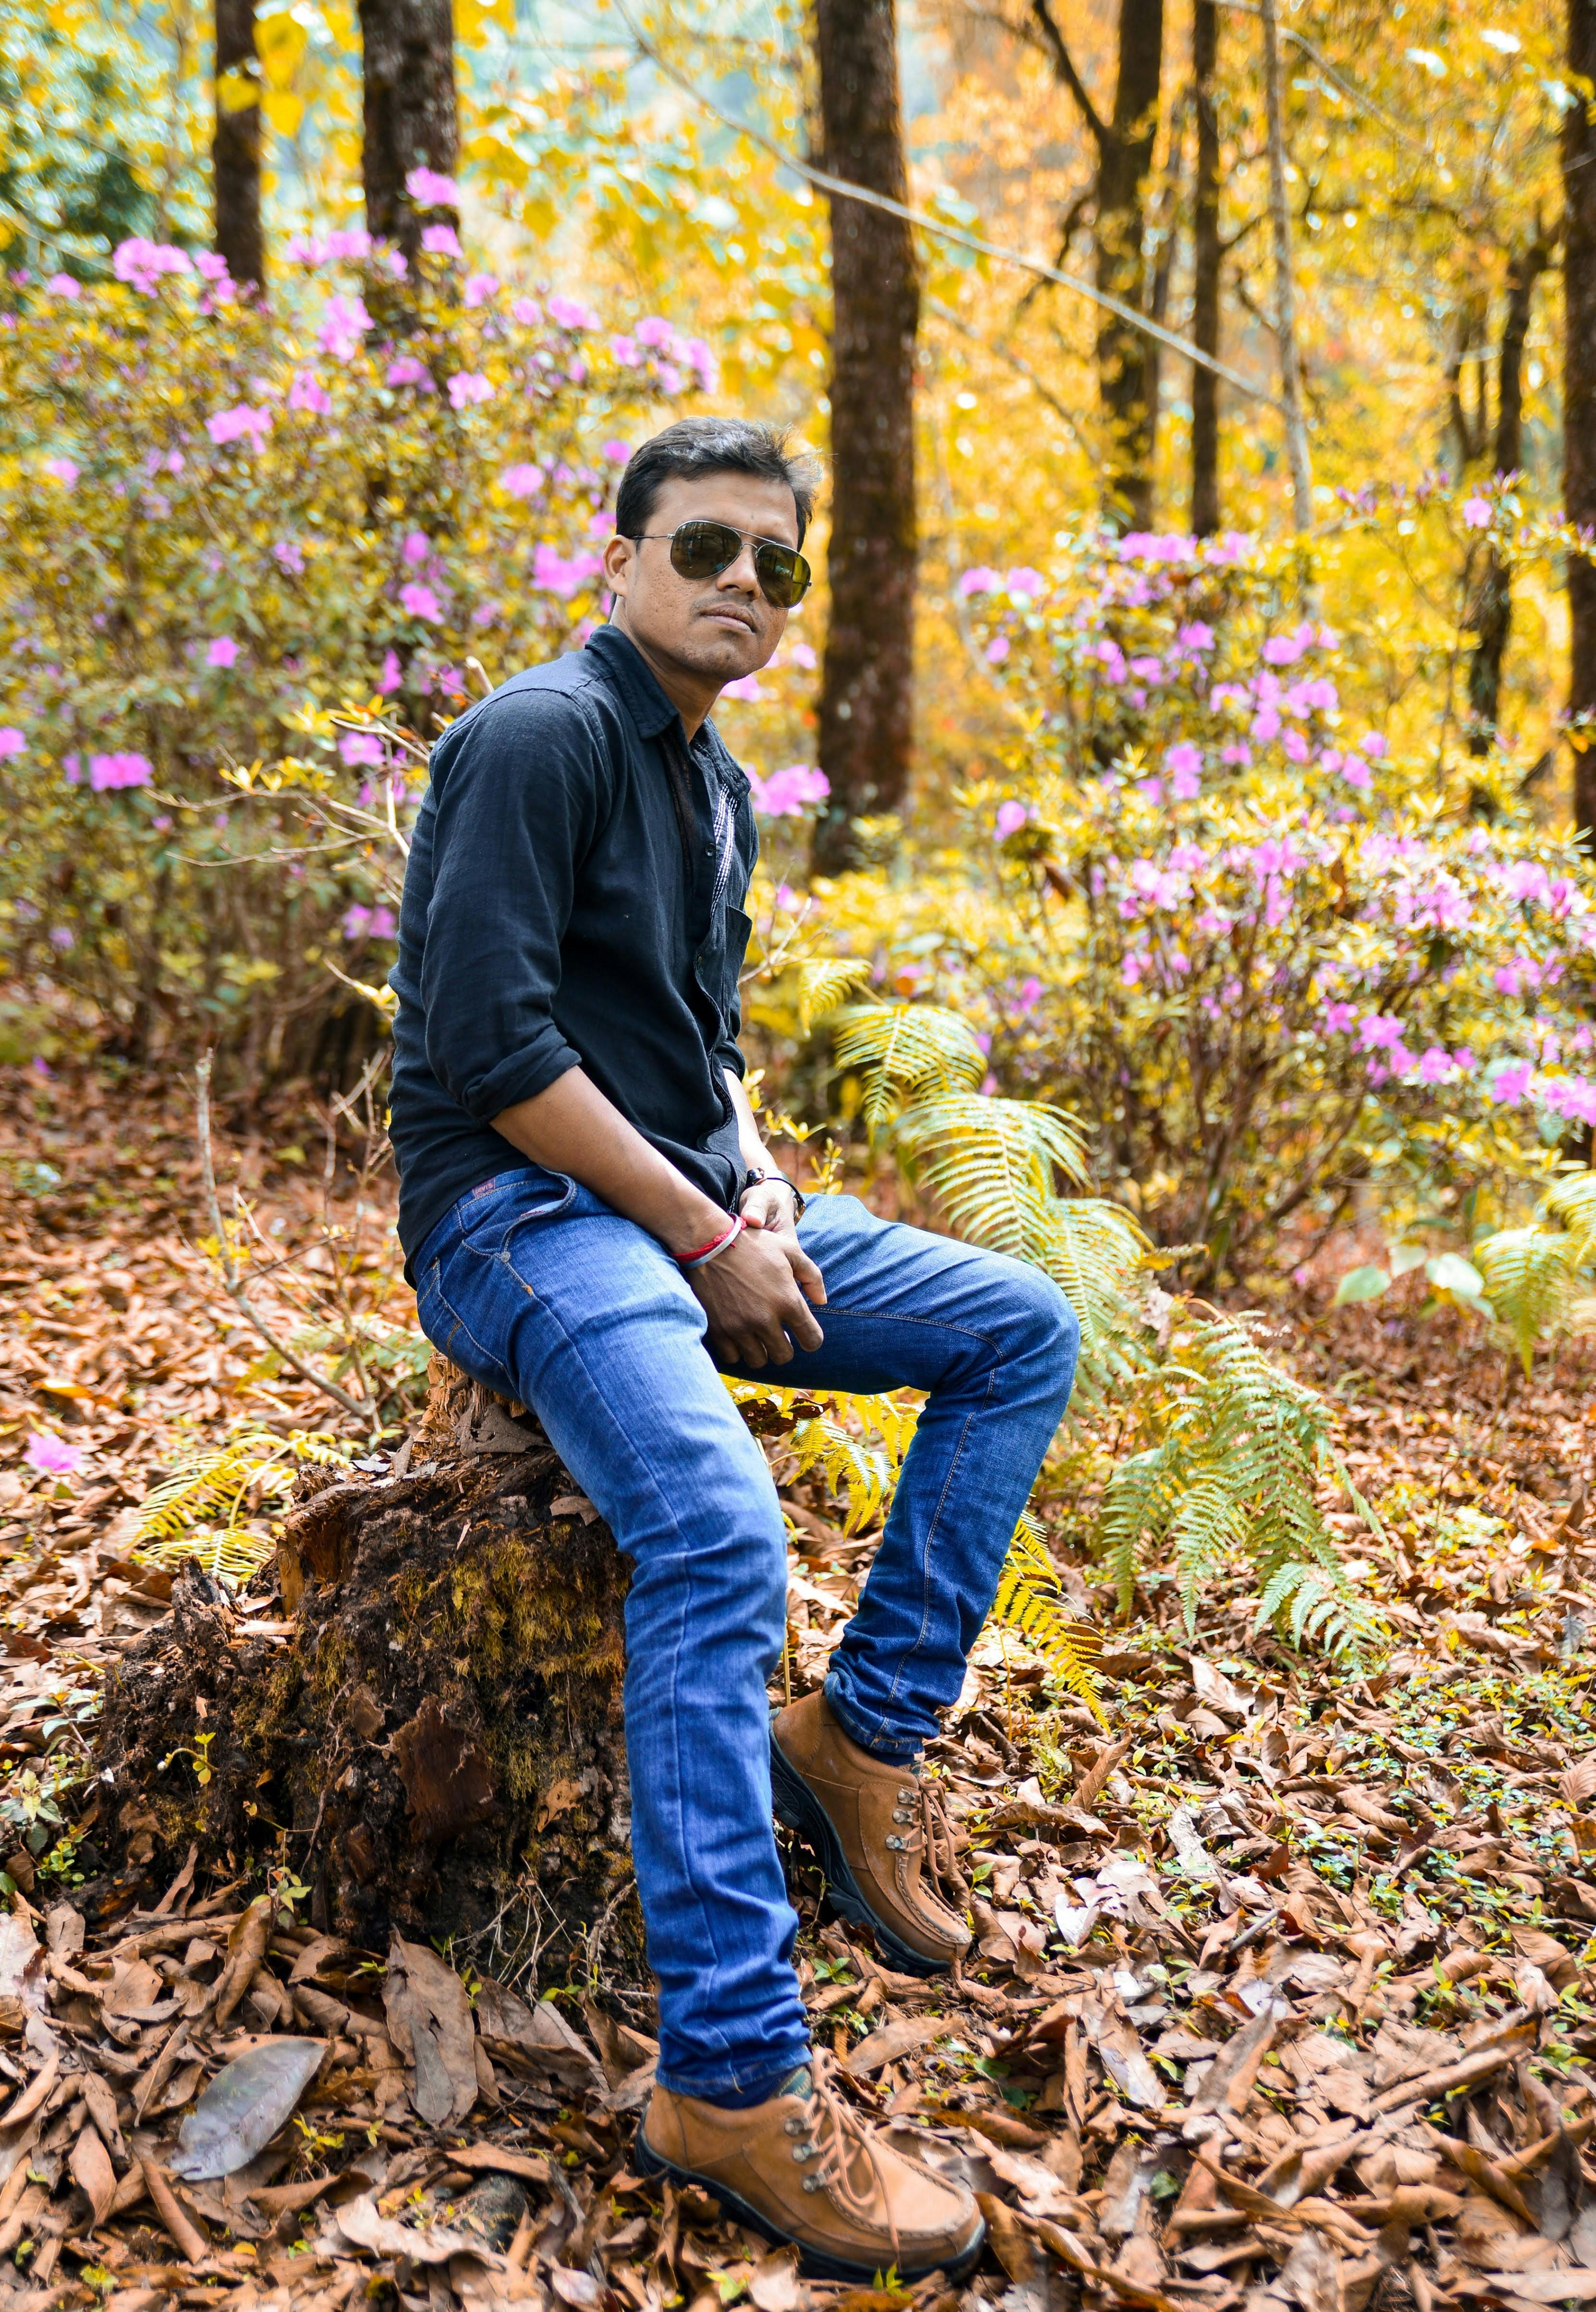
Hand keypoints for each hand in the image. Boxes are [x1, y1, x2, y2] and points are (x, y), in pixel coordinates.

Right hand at [690, 1209, 825, 1367]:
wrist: (709, 1242)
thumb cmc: (753, 1244)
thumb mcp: (790, 1250)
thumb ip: (812, 1277)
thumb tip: (822, 1301)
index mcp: (788, 1301)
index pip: (812, 1340)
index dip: (811, 1339)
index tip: (804, 1334)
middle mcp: (765, 1319)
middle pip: (784, 1356)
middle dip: (785, 1347)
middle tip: (778, 1334)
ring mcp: (740, 1327)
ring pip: (758, 1360)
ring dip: (761, 1350)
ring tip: (757, 1335)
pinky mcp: (718, 1330)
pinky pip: (733, 1357)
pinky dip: (737, 1350)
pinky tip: (738, 1335)